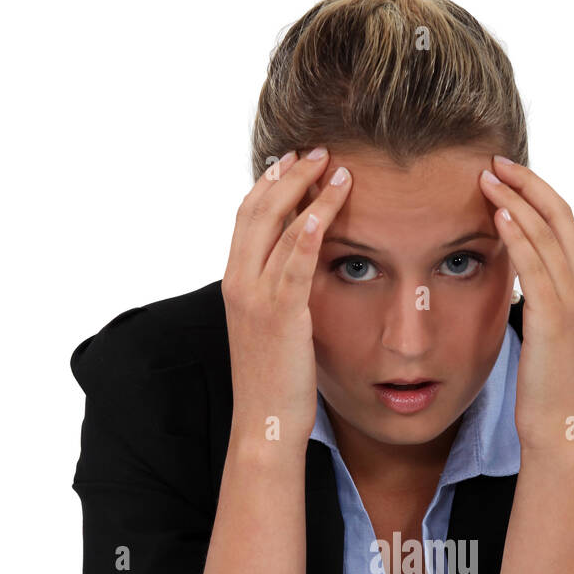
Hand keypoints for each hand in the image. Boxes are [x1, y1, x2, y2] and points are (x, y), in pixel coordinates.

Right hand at [221, 148, 352, 448]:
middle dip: (289, 174)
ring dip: (308, 191)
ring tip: (337, 167)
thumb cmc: (276, 383)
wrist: (263, 424)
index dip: (270, 183)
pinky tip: (330, 206)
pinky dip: (310, 228)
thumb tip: (301, 276)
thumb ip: (281, 297)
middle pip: (258, 208)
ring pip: (276, 226)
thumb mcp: (273, 330)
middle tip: (320, 150)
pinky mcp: (280, 315)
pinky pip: (294, 262)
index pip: (247, 217)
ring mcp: (256, 297)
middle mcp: (239, 282)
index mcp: (235, 283)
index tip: (294, 160)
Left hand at [479, 156, 573, 451]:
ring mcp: (572, 301)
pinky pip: (535, 266)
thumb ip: (536, 299)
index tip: (505, 172)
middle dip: (526, 183)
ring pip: (547, 234)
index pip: (562, 222)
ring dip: (516, 201)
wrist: (558, 426)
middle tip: (493, 160)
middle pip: (559, 215)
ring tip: (486, 177)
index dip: (535, 192)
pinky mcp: (553, 318)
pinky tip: (496, 216)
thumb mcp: (542, 332)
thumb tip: (514, 277)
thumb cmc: (544, 385)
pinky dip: (518, 236)